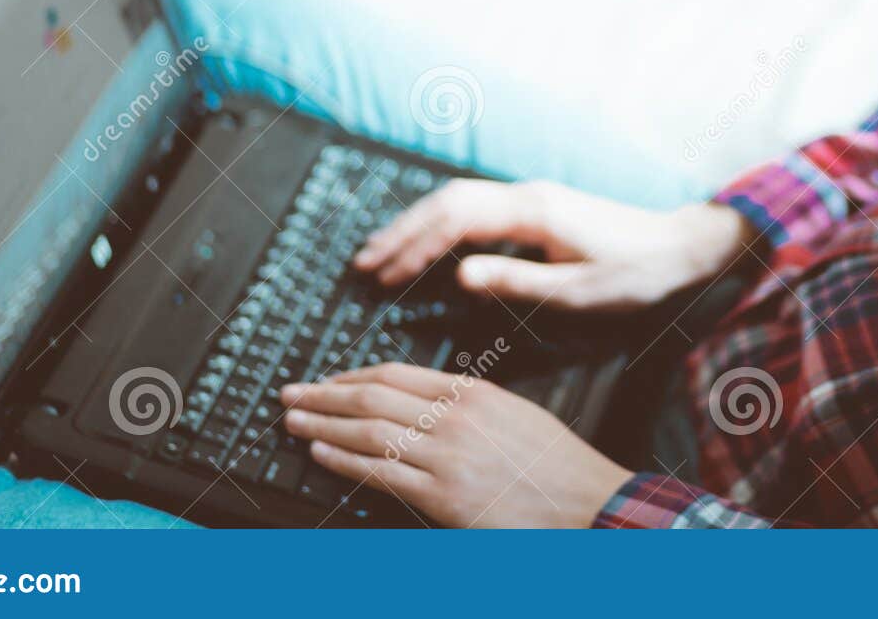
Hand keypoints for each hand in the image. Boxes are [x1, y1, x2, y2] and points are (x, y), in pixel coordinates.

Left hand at [281, 364, 631, 527]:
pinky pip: (381, 474)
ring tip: (293, 421)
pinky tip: (321, 454)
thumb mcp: (511, 414)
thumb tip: (422, 405)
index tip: (327, 380)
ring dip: (322, 425)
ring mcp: (446, 457)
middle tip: (290, 394)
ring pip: (368, 431)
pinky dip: (345, 462)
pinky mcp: (443, 497)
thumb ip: (466, 405)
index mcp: (471, 392)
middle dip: (324, 394)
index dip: (351, 375)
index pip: (394, 374)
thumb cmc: (555, 465)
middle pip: (372, 396)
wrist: (587, 502)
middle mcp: (454, 418)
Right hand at [353, 177, 754, 309]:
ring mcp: (531, 196)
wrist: (678, 246)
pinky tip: (427, 244)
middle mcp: (526, 194)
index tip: (383, 275)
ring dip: (417, 224)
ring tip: (381, 254)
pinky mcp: (536, 206)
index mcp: (533, 212)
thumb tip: (459, 275)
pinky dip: (442, 223)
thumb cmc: (634, 274)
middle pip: (448, 201)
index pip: (456, 220)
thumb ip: (516, 282)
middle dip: (402, 231)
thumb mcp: (577, 292)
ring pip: (459, 199)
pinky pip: (476, 207)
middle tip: (363, 264)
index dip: (415, 247)